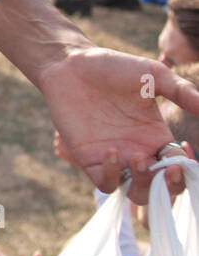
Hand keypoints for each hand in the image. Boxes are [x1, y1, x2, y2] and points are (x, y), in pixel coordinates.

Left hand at [37, 47, 198, 204]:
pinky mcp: (88, 159)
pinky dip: (113, 176)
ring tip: (139, 159)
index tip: (182, 155)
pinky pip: (105, 183)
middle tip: (169, 169)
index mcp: (156, 137)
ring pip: (137, 193)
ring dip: (144, 185)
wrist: (70, 63)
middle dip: (171, 187)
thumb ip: (182, 92)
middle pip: (162, 188)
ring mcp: (114, 158)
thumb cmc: (111, 67)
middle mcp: (138, 151)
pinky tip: (113, 152)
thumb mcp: (153, 76)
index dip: (186, 170)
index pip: (180, 167)